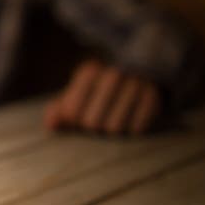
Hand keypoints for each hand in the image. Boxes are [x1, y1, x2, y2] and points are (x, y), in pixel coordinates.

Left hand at [44, 59, 161, 134]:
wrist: (140, 84)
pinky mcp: (153, 96)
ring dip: (112, 132)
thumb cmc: (99, 98)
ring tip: (114, 124)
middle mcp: (112, 74)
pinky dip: (132, 132)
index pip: (71, 110)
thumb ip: (58, 111)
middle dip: (93, 128)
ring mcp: (135, 83)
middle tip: (99, 124)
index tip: (79, 119)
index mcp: (89, 72)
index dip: (73, 122)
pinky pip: (137, 128)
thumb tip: (50, 125)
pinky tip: (131, 125)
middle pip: (91, 122)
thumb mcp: (76, 99)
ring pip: (114, 128)